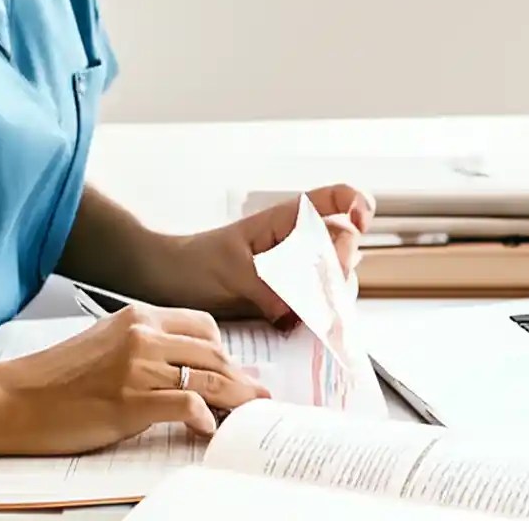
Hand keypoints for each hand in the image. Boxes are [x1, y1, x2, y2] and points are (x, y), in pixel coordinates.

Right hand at [0, 304, 268, 455]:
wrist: (12, 399)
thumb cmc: (56, 379)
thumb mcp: (106, 344)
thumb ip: (146, 348)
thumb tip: (185, 370)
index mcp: (138, 317)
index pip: (204, 326)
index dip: (226, 352)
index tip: (238, 371)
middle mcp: (143, 336)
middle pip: (215, 354)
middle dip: (242, 379)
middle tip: (258, 396)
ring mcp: (138, 368)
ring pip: (210, 379)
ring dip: (237, 400)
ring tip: (249, 415)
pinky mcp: (131, 402)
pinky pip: (187, 407)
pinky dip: (204, 419)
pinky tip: (207, 429)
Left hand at [179, 184, 374, 322]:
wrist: (168, 283)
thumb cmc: (194, 263)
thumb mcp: (229, 270)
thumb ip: (265, 287)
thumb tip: (293, 312)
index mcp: (286, 220)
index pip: (336, 198)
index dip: (357, 204)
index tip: (360, 222)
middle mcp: (299, 243)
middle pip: (345, 246)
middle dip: (342, 265)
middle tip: (322, 289)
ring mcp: (298, 272)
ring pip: (338, 279)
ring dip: (334, 296)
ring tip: (313, 314)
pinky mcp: (292, 301)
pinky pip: (322, 306)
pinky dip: (323, 319)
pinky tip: (310, 329)